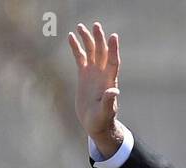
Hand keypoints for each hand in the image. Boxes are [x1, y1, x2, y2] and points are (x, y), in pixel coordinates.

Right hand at [68, 22, 122, 153]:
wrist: (95, 124)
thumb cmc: (102, 121)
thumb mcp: (105, 113)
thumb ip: (109, 102)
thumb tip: (114, 91)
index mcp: (109, 82)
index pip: (112, 62)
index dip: (113, 49)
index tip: (113, 36)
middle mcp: (102, 75)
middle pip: (102, 53)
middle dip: (99, 39)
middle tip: (95, 25)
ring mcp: (93, 74)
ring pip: (91, 52)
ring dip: (87, 40)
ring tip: (80, 27)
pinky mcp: (84, 76)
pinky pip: (80, 58)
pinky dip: (76, 48)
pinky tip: (71, 37)